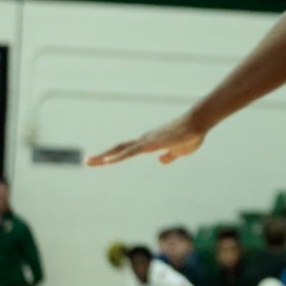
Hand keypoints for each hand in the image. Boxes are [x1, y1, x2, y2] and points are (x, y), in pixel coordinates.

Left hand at [87, 111, 206, 166]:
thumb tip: (162, 160)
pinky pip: (131, 152)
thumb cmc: (191, 135)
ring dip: (105, 156)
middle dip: (102, 155)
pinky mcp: (151, 143)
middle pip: (119, 148)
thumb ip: (170, 156)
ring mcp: (147, 141)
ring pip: (121, 150)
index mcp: (149, 143)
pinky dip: (117, 157)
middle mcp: (144, 140)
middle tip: (87, 161)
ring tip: (91, 161)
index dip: (113, 155)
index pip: (127, 150)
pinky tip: (107, 162)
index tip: (100, 160)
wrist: (199, 123)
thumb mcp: (180, 151)